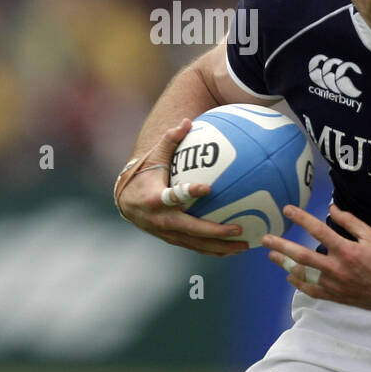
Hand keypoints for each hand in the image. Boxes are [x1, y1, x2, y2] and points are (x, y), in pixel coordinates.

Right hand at [116, 119, 248, 256]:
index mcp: (154, 198)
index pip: (172, 195)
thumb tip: (186, 121)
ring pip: (196, 244)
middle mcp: (160, 219)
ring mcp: (167, 233)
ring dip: (220, 246)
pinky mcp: (173, 239)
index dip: (188, 192)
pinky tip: (236, 249)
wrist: (125, 200)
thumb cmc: (145, 173)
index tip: (207, 188)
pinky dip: (215, 250)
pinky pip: (196, 247)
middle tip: (238, 228)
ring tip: (245, 245)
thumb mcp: (154, 156)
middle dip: (214, 231)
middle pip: (190, 228)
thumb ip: (170, 140)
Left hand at [263, 204, 370, 310]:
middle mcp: (336, 268)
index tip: (287, 210)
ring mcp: (333, 284)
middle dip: (282, 246)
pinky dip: (299, 284)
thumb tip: (331, 209)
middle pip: (302, 255)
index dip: (301, 219)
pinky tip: (290, 277)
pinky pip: (311, 291)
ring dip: (285, 264)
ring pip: (303, 274)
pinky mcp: (335, 296)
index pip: (318, 231)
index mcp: (346, 251)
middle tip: (266, 239)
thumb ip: (352, 222)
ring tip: (272, 256)